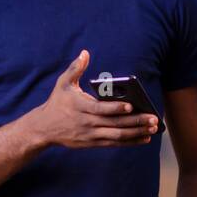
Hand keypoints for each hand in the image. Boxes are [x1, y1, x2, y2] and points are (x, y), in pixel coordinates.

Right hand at [27, 50, 158, 148]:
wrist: (43, 129)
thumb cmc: (57, 103)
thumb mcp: (63, 84)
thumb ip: (76, 68)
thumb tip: (85, 53)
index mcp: (80, 107)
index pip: (101, 109)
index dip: (116, 108)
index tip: (131, 105)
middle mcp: (87, 123)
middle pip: (114, 124)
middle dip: (135, 122)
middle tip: (153, 119)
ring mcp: (90, 135)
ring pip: (117, 135)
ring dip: (136, 133)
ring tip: (153, 129)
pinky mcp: (92, 143)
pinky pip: (114, 143)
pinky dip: (130, 141)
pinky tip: (144, 138)